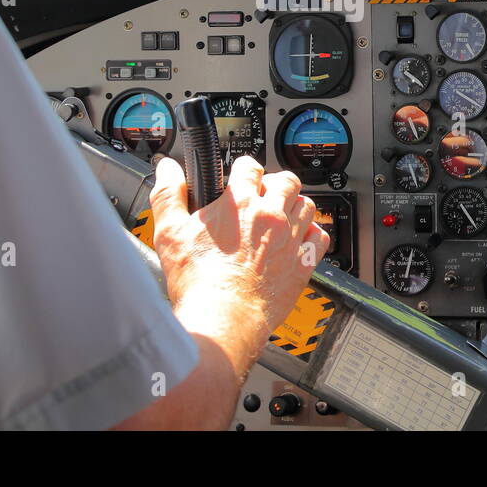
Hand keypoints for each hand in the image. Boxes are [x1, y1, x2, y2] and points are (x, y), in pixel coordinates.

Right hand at [149, 155, 329, 338]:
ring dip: (295, 205)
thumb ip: (168, 195)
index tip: (241, 175)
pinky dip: (312, 233)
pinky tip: (300, 239)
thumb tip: (167, 171)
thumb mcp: (170, 232)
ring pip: (306, 205)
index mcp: (240, 204)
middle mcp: (271, 217)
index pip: (250, 167)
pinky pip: (320, 237)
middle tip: (265, 194)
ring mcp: (290, 239)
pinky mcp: (302, 264)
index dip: (244, 168)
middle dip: (275, 183)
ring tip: (282, 214)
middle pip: (286, 181)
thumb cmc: (198, 282)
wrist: (223, 319)